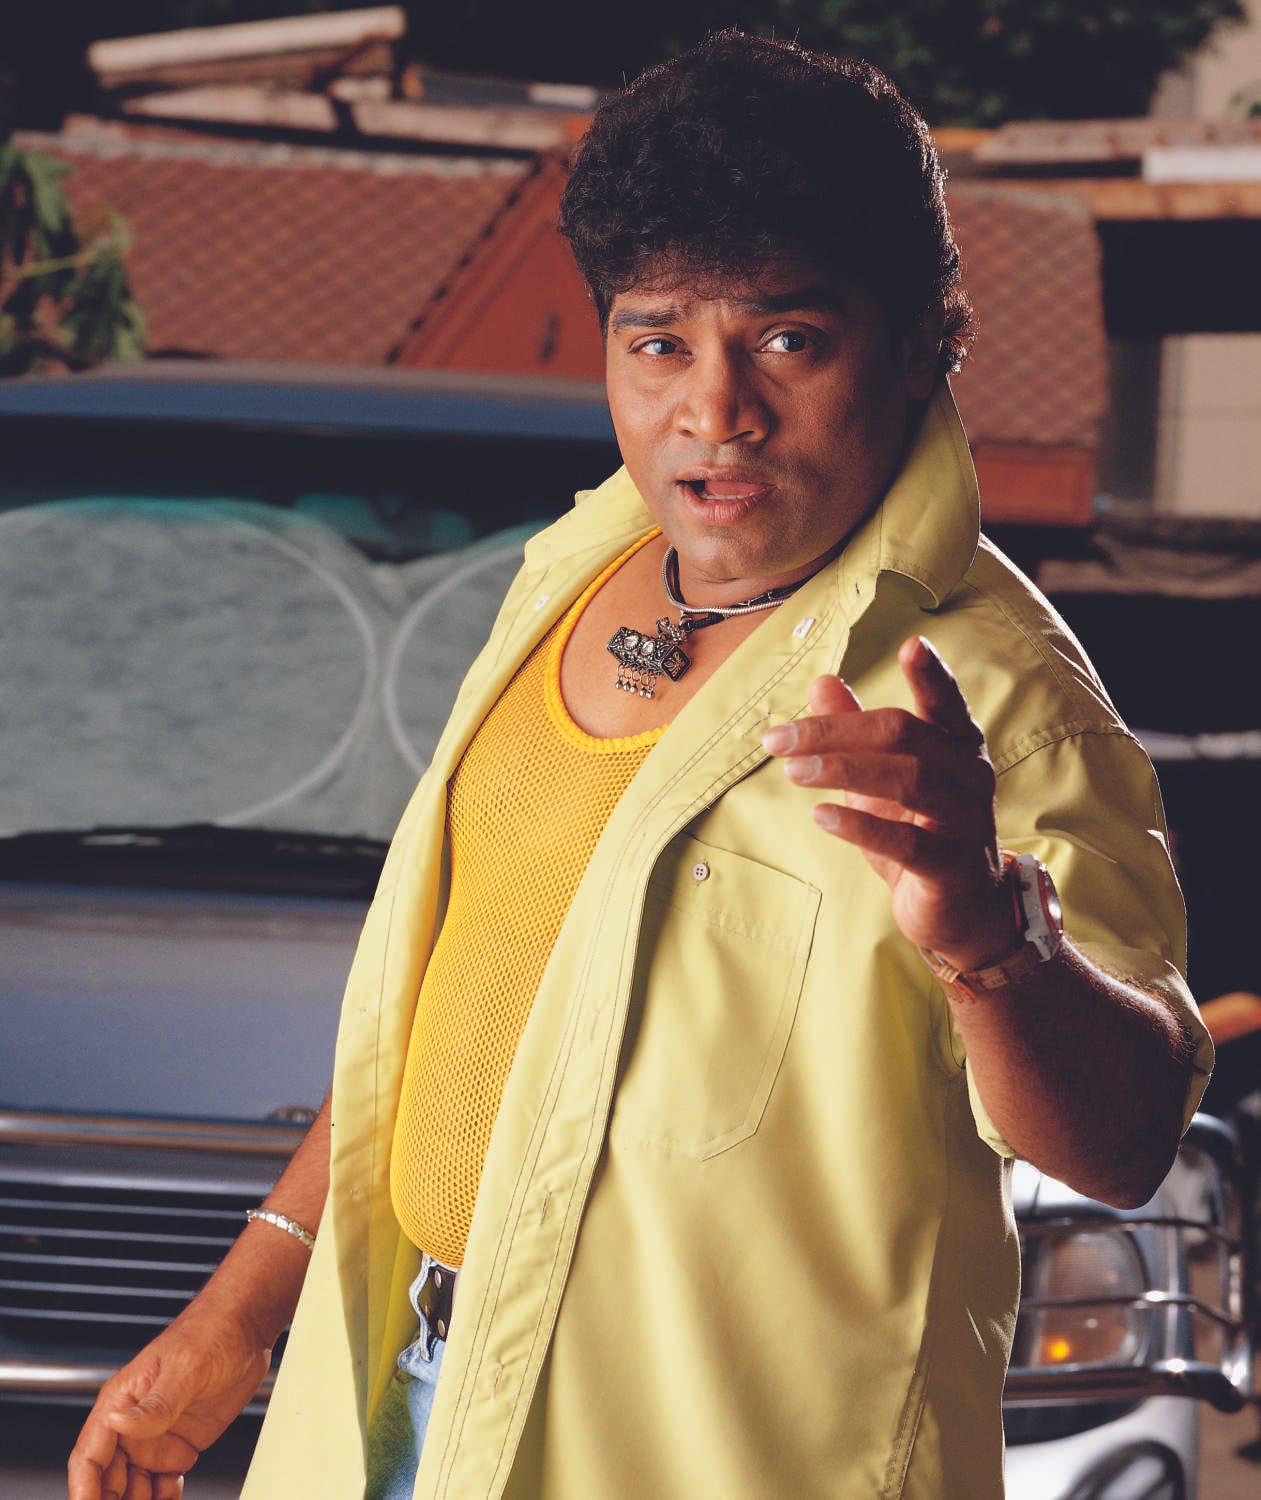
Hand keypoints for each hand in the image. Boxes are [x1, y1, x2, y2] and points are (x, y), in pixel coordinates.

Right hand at [67, 1300, 270, 1499]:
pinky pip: (162, 1487)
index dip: (84, 1492)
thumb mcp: (185, 1367)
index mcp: (120, 1402)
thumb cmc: (211, 1332)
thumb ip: (154, 1403)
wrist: (247, 1328)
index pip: (89, 1457)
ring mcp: (156, 1439)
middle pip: (107, 1481)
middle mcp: (133, 1426)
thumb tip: (116, 1421)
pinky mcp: (181, 1448)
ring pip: (133, 1490)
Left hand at [762, 635, 1014, 970]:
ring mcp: (965, 821)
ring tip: (792, 770)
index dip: (931, 674)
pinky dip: (861, 825)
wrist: (965, 912)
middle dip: (834, 731)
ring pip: (906, 779)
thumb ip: (855, 731)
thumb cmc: (922, 831)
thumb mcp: (884, 779)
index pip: (946, 702)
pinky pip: (906, 841)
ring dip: (842, 770)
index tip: (912, 644)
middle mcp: (969, 775)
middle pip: (902, 735)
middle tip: (778, 739)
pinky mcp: (950, 866)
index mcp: (958, 746)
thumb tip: (821, 681)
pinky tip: (821, 816)